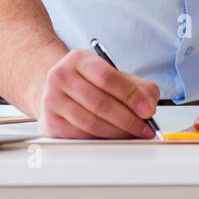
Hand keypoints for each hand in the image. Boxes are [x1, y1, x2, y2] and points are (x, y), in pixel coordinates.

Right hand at [28, 48, 159, 138]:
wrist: (58, 88)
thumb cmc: (90, 82)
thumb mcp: (114, 75)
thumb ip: (138, 87)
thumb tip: (149, 105)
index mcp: (79, 59)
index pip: (108, 78)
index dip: (131, 96)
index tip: (148, 111)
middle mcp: (60, 77)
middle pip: (100, 103)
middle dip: (128, 120)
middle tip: (145, 128)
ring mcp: (51, 100)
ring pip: (90, 123)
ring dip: (117, 133)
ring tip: (133, 134)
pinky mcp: (49, 123)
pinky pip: (80, 136)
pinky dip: (101, 139)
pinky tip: (114, 137)